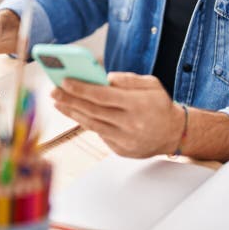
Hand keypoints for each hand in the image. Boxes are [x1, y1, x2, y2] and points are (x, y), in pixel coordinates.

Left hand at [51, 72, 184, 157]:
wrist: (175, 134)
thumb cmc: (160, 105)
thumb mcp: (150, 84)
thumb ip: (127, 79)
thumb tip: (104, 78)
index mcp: (137, 105)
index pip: (102, 96)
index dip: (81, 88)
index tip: (64, 80)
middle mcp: (130, 125)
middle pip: (92, 111)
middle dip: (70, 100)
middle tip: (53, 91)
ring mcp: (125, 140)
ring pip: (92, 125)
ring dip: (72, 113)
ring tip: (58, 102)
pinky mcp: (121, 151)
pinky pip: (100, 134)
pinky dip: (87, 123)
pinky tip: (75, 113)